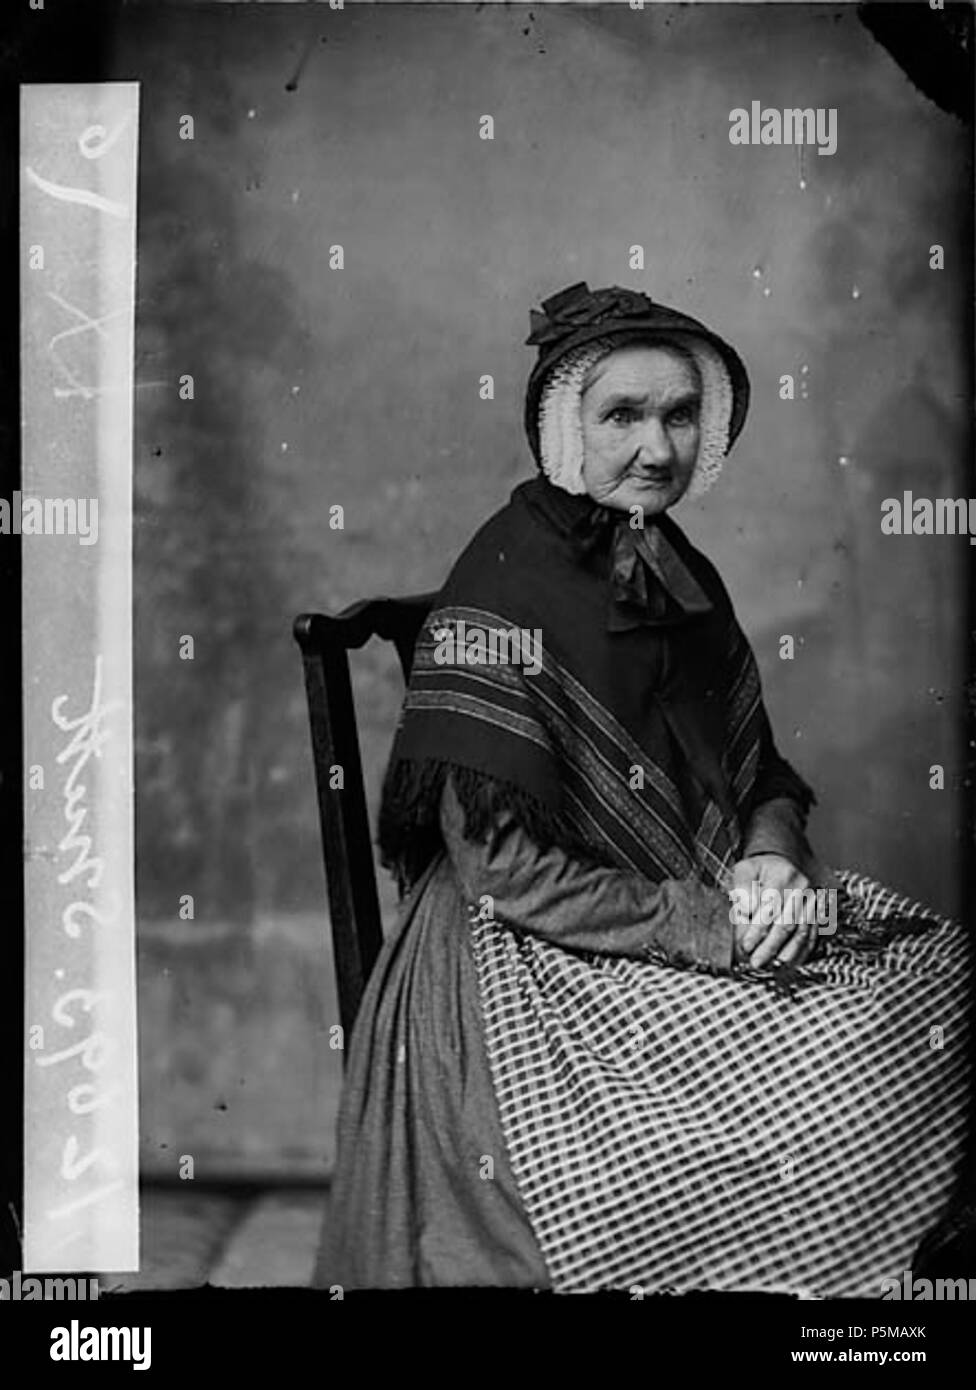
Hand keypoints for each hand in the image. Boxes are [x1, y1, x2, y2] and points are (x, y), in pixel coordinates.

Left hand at [730, 854, 817, 968]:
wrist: (783, 865)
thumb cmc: (760, 871)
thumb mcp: (745, 870)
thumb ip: (742, 888)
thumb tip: (747, 909)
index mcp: (783, 876)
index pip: (770, 908)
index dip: (758, 930)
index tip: (746, 946)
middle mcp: (803, 889)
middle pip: (787, 924)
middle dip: (770, 947)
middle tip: (756, 963)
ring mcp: (814, 902)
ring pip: (801, 933)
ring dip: (787, 954)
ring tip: (772, 968)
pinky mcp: (818, 914)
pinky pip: (811, 937)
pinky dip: (800, 953)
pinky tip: (788, 965)